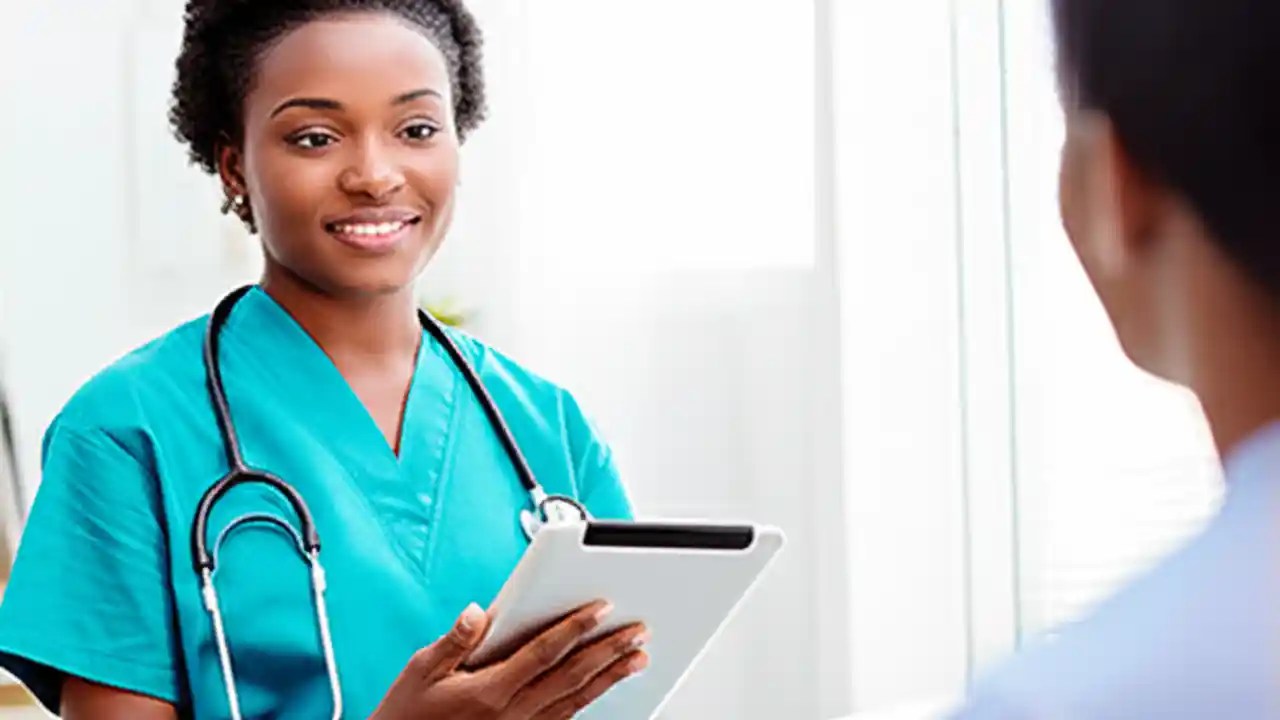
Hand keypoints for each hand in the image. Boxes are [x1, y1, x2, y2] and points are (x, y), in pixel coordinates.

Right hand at [369, 600, 649, 719]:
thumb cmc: (409, 715)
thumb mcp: (421, 670)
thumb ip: (455, 641)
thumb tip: (478, 613)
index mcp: (490, 691)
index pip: (543, 652)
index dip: (575, 627)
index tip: (601, 608)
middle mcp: (512, 712)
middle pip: (571, 676)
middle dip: (609, 651)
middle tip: (638, 631)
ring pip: (576, 699)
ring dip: (609, 677)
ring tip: (637, 657)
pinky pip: (564, 718)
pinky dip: (588, 701)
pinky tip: (604, 688)